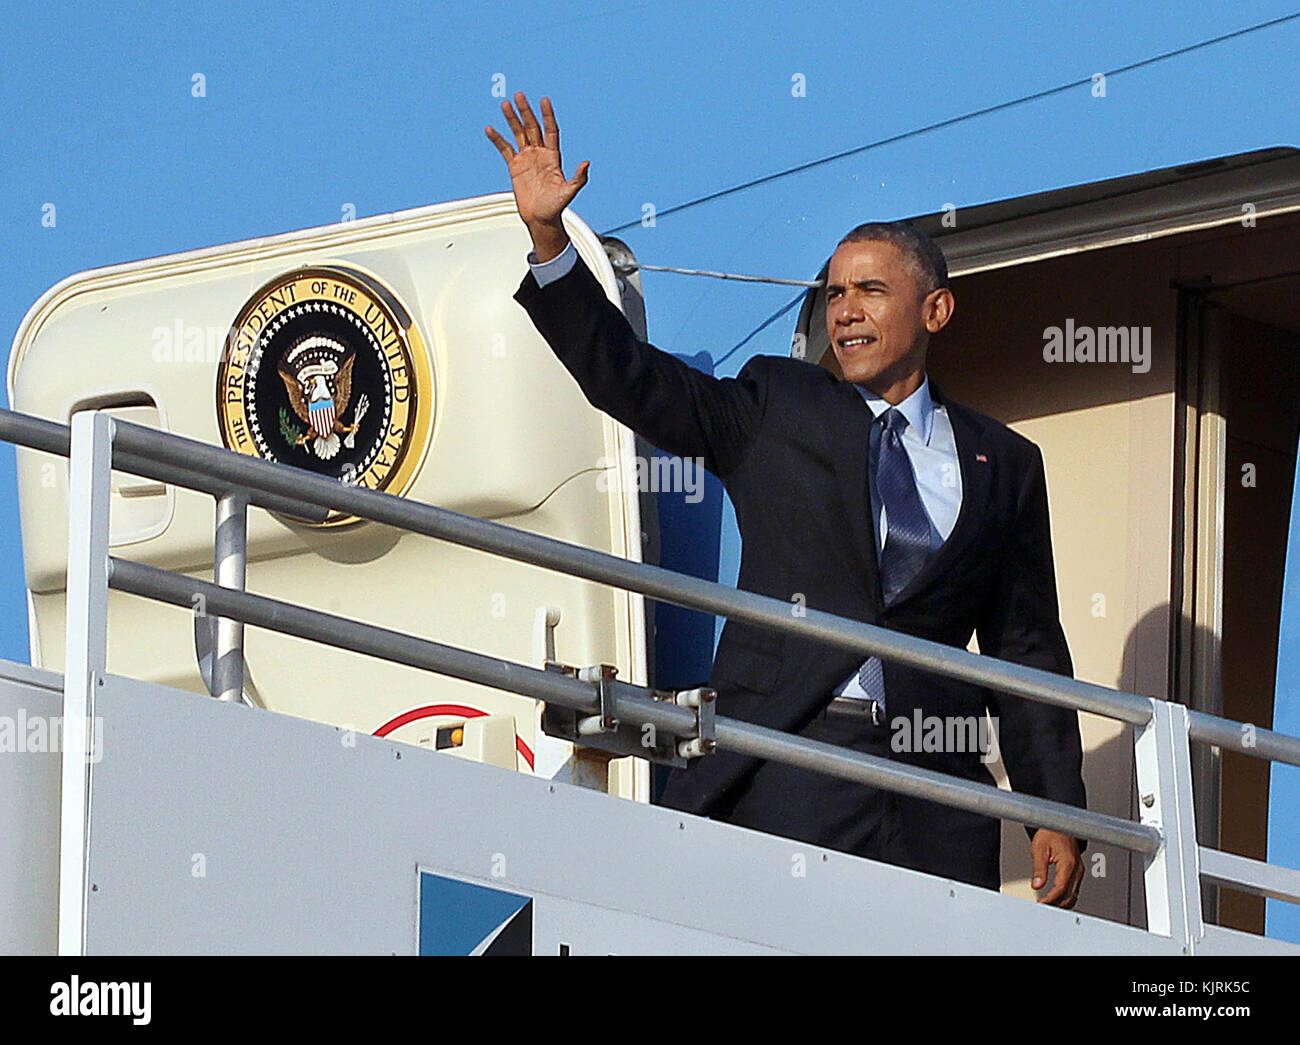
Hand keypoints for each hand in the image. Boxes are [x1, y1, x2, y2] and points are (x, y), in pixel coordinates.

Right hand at [485, 92, 588, 259]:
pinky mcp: (515, 167)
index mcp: (553, 157)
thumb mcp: (569, 192)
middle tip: (519, 95)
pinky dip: (497, 139)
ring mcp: (527, 159)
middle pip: (532, 127)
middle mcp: (540, 154)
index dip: (547, 116)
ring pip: (518, 134)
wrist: (541, 219)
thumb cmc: (556, 207)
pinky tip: (490, 129)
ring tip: (505, 104)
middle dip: (526, 111)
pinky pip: (504, 149)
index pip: (550, 130)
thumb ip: (578, 178)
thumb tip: (587, 163)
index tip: (544, 100)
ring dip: (512, 119)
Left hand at [1030, 829, 1082, 907]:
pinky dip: (1066, 896)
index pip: (1061, 888)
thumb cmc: (1051, 832)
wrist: (1060, 825)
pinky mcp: (1078, 871)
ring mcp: (1079, 870)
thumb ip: (1039, 869)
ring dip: (1062, 902)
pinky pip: (1074, 888)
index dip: (1051, 898)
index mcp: (1068, 863)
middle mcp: (1077, 868)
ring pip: (1074, 894)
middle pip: (1069, 894)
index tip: (1041, 903)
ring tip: (1048, 905)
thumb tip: (1037, 885)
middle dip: (1056, 904)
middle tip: (1043, 907)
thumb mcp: (1039, 849)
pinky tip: (1057, 899)